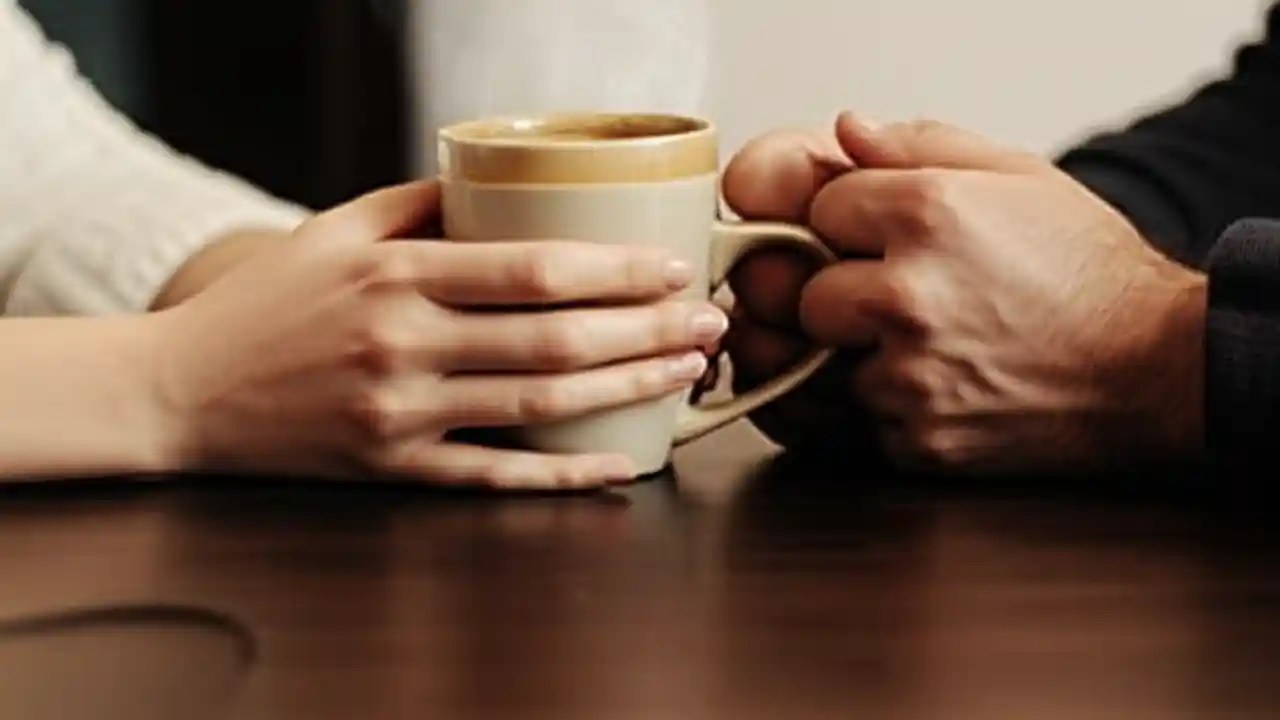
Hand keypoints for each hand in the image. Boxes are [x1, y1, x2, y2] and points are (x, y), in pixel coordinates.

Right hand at [154, 181, 726, 489]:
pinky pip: (494, 476)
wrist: (182, 390)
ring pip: (538, 406)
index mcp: (395, 271)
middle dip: (647, 330)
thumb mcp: (334, 229)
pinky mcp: (393, 468)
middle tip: (709, 322)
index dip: (616, 270)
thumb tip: (505, 185)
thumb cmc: (266, 304)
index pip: (531, 269)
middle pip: (554, 339)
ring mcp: (400, 412)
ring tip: (688, 373)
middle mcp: (403, 341)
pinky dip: (564, 476)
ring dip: (627, 390)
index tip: (673, 266)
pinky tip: (623, 465)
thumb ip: (420, 203)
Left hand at [798, 114, 1205, 472]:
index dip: (853, 225)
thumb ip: (919, 145)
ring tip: (939, 346)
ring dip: (871, 359)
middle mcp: (908, 296)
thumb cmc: (1087, 269)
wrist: (1156, 369)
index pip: (821, 211)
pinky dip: (900, 413)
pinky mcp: (920, 441)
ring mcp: (910, 376)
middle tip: (904, 299)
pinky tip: (954, 389)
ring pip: (835, 366)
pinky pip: (870, 424)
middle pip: (810, 297)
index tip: (886, 240)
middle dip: (844, 296)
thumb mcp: (1018, 176)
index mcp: (926, 214)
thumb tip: (847, 131)